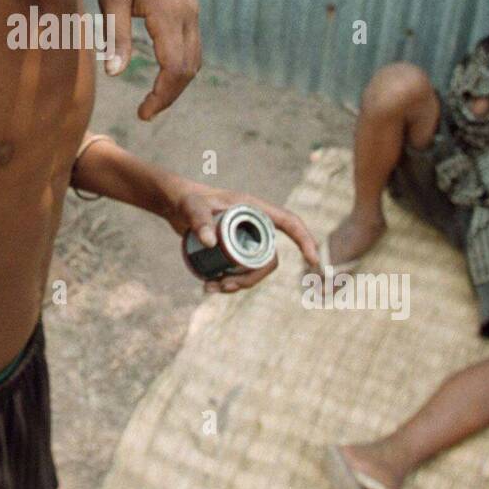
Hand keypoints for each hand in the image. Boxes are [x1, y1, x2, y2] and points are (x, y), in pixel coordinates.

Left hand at [98, 0, 201, 119]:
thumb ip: (116, 36)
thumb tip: (115, 74)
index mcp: (168, 12)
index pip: (175, 68)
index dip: (162, 96)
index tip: (142, 114)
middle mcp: (188, 13)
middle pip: (189, 69)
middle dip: (170, 95)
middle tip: (146, 113)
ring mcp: (192, 8)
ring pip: (195, 58)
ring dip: (177, 82)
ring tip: (153, 99)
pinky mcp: (190, 5)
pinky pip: (192, 43)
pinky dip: (181, 64)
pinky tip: (162, 72)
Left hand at [162, 182, 318, 293]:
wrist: (175, 205)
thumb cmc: (186, 200)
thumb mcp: (191, 208)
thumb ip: (199, 220)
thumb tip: (209, 242)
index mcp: (255, 209)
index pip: (289, 222)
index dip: (305, 240)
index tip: (314, 261)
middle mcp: (254, 224)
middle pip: (269, 258)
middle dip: (252, 278)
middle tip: (225, 286)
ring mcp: (245, 238)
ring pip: (254, 269)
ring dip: (239, 284)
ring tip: (211, 288)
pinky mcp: (234, 249)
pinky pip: (242, 271)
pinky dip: (231, 282)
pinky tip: (209, 285)